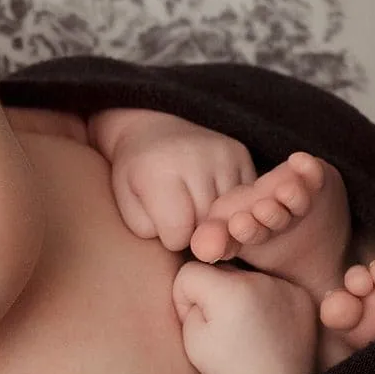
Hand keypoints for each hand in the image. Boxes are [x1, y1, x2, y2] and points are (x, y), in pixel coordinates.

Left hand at [102, 109, 256, 252]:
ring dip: (215, 221)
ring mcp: (222, 153)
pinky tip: (211, 197)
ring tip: (195, 206)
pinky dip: (230, 207)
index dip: (171, 239)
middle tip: (180, 215)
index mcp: (157, 171)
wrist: (150, 132)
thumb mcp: (129, 210)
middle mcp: (193, 157)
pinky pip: (245, 200)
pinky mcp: (240, 153)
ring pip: (230, 215)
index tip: (163, 225)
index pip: (178, 234)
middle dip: (195, 232)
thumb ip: (153, 233)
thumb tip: (200, 241)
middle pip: (207, 226)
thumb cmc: (136, 179)